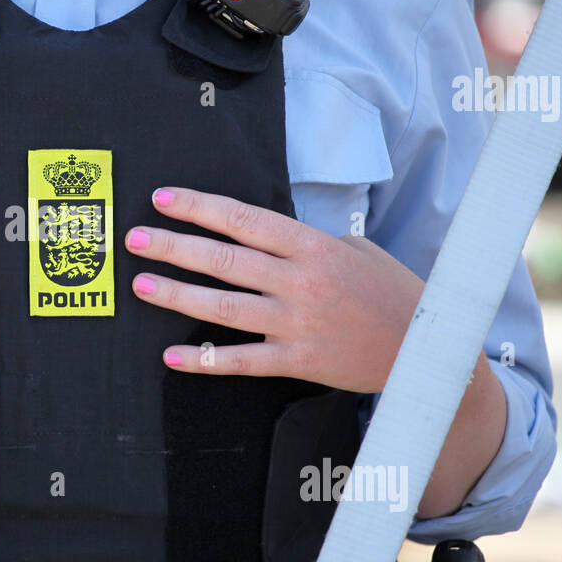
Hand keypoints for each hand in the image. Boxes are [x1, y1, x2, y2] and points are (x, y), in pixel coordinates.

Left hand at [123, 187, 423, 393]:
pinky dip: (205, 359)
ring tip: (141, 285)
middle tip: (135, 240)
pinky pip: (242, 360)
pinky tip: (172, 355)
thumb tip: (264, 233)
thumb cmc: (391, 293)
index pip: (244, 220)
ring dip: (179, 295)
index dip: (200, 207)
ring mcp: (297, 324)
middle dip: (174, 247)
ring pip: (225, 307)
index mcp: (313, 247)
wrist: (426, 350)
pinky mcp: (298, 362)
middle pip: (225, 260)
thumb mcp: (357, 249)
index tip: (162, 199)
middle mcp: (301, 282)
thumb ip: (307, 241)